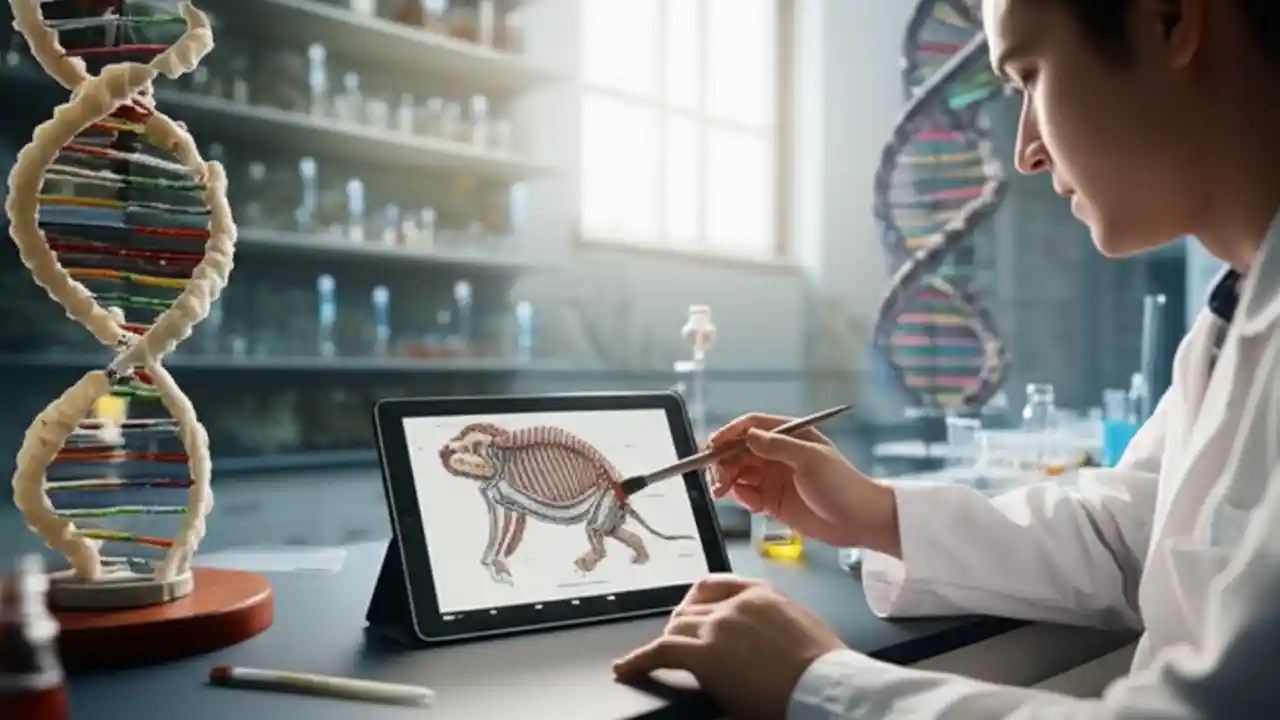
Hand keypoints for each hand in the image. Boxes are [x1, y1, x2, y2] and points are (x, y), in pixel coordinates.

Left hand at [612, 575, 847, 719]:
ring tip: (658, 658)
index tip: (688, 611)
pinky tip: (627, 668)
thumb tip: (760, 639)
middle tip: (677, 644)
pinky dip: (638, 660)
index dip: (695, 601)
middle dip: (681, 626)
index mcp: (761, 593)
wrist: (828, 687)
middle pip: (690, 609)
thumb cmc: (825, 669)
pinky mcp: (703, 655)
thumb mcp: (800, 628)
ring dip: (666, 644)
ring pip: (675, 629)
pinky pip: (659, 652)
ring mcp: (717, 627)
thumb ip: (772, 623)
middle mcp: (735, 604)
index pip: (712, 585)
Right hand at [708, 413, 900, 554]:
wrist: (861, 521)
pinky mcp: (773, 500)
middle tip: (718, 478)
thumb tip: (749, 435)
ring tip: (723, 491)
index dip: (729, 433)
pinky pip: (747, 494)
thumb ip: (778, 446)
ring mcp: (775, 477)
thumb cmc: (844, 485)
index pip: (751, 426)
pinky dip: (741, 497)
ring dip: (727, 480)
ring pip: (739, 473)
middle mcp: (779, 454)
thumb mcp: (812, 460)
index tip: (713, 446)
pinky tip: (748, 503)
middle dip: (723, 462)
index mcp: (790, 436)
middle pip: (738, 450)